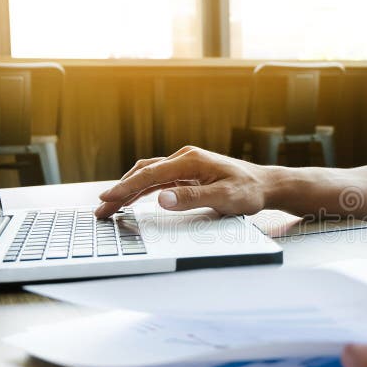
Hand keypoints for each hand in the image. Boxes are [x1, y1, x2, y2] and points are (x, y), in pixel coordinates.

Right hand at [95, 146, 271, 217]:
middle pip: (144, 172)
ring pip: (149, 175)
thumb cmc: (249, 191)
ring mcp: (186, 165)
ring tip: (110, 206)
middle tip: (101, 208)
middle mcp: (185, 158)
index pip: (150, 175)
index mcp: (190, 161)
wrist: (265, 185)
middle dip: (120, 190)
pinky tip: (131, 199)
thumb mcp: (224, 197)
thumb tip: (162, 199)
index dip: (126, 188)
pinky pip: (159, 180)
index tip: (107, 199)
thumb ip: (192, 198)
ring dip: (128, 189)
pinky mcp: (188, 173)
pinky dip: (142, 189)